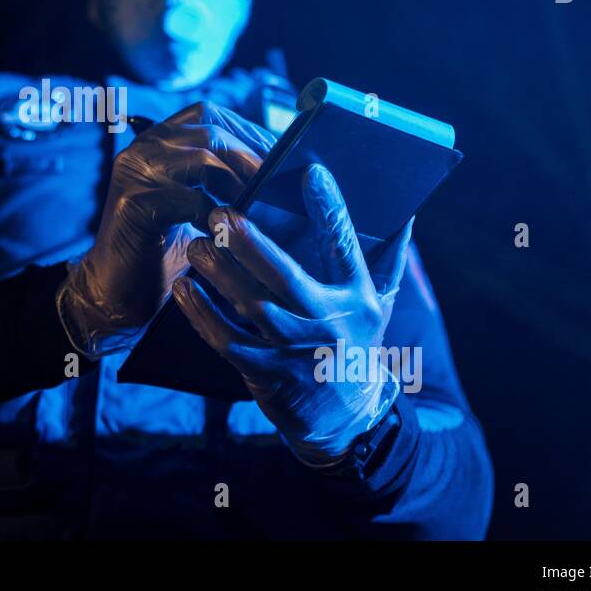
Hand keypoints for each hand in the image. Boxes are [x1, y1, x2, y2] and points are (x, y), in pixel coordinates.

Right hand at [57, 102, 274, 357]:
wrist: (117, 292)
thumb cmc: (165, 251)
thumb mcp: (200, 206)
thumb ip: (227, 182)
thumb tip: (285, 169)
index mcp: (157, 141)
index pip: (209, 113)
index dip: (248, 130)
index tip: (281, 156)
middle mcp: (142, 149)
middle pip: (210, 129)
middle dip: (250, 155)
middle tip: (278, 185)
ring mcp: (135, 173)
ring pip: (202, 158)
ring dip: (240, 183)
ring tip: (261, 209)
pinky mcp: (134, 204)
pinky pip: (191, 199)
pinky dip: (219, 217)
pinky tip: (232, 234)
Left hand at [172, 163, 413, 459]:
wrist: (347, 418)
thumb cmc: (356, 345)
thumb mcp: (379, 305)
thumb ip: (389, 260)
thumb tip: (406, 215)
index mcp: (357, 297)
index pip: (345, 245)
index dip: (330, 207)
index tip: (312, 171)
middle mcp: (328, 322)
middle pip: (286, 277)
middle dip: (251, 244)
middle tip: (221, 213)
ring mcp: (296, 350)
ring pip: (251, 307)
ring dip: (219, 275)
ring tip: (196, 244)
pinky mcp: (268, 374)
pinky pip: (228, 341)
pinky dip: (202, 316)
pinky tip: (183, 289)